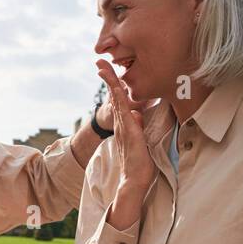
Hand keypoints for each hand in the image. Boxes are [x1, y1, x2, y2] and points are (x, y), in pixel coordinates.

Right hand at [96, 59, 155, 194]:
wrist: (135, 181)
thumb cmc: (141, 164)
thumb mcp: (142, 140)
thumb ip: (138, 126)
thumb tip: (138, 113)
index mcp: (125, 126)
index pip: (120, 102)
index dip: (115, 86)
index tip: (110, 73)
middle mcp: (121, 125)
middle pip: (114, 97)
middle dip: (108, 78)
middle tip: (100, 63)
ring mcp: (123, 127)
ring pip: (116, 100)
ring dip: (110, 82)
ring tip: (103, 67)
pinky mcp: (128, 132)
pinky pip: (122, 110)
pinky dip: (118, 97)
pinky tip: (115, 86)